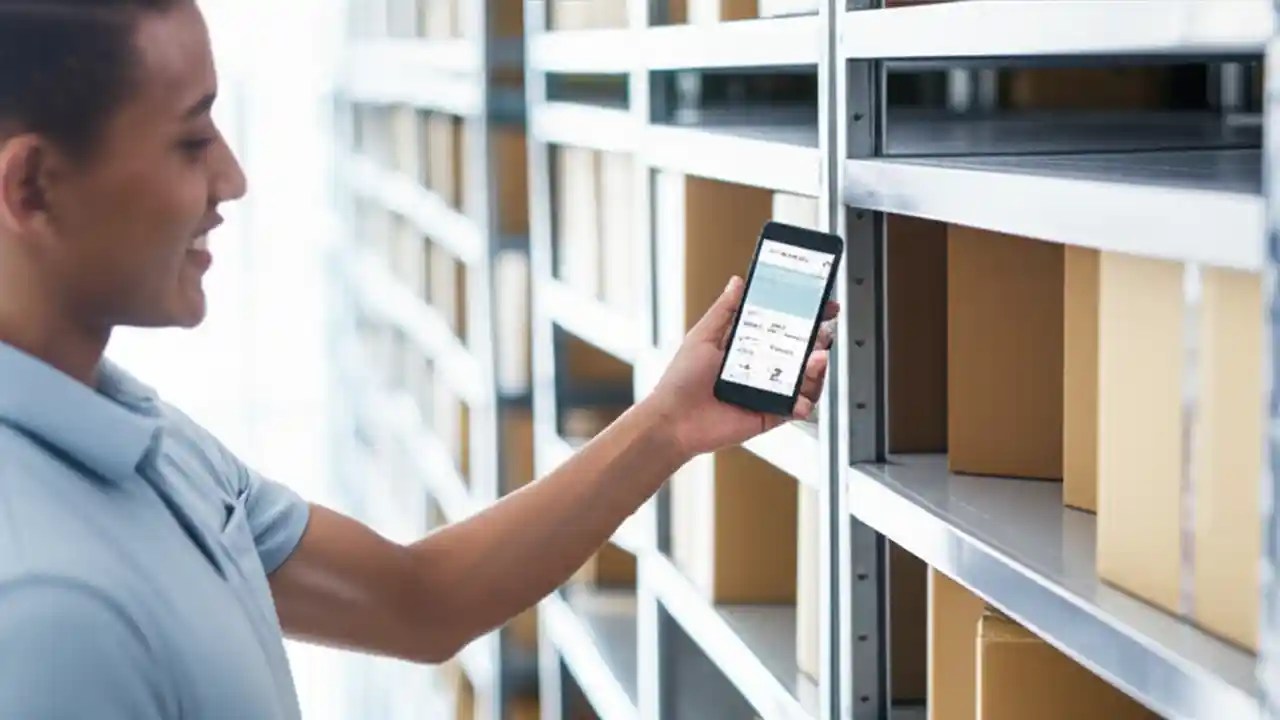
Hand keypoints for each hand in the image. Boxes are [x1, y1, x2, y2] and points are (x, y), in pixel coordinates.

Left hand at [648, 275, 838, 458]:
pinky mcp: (772, 414)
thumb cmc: (681, 381)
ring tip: (816, 358)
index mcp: (747, 348)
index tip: (821, 305)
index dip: (804, 316)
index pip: (782, 328)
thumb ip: (724, 310)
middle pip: (801, 352)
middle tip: (822, 332)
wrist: (674, 421)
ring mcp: (768, 392)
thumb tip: (737, 282)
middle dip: (818, 340)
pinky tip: (801, 395)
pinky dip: (806, 401)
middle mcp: (761, 369)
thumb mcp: (702, 336)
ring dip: (816, 368)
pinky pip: (798, 407)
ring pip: (806, 379)